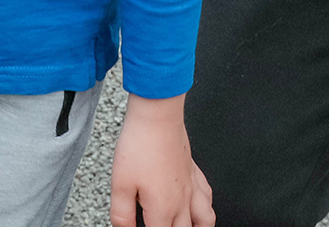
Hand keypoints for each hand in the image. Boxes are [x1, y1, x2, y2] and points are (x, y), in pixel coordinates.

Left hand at [111, 94, 213, 226]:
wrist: (157, 114)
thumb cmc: (140, 144)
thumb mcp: (120, 185)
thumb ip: (121, 215)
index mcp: (163, 208)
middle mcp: (182, 200)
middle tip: (160, 226)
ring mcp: (191, 185)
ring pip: (206, 219)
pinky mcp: (194, 170)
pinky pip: (208, 196)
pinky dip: (205, 209)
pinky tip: (198, 207)